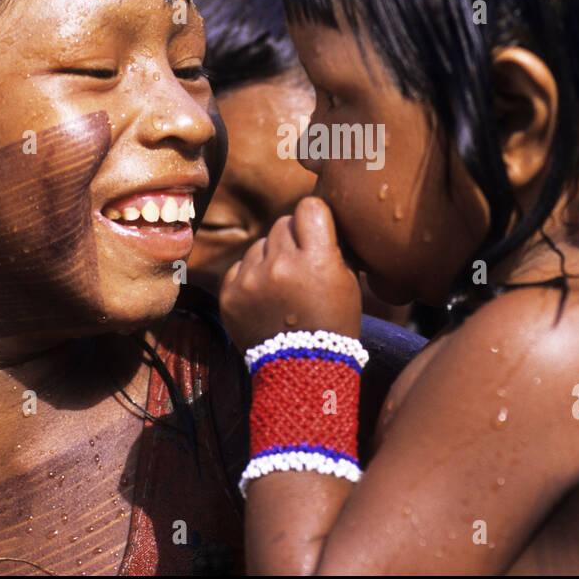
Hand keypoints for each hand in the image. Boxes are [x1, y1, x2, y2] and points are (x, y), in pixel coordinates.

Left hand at [220, 196, 361, 349]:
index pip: (308, 208)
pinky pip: (240, 266)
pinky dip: (252, 277)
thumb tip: (315, 216)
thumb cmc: (333, 322)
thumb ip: (330, 245)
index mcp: (316, 260)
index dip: (314, 217)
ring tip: (283, 286)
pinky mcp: (230, 295)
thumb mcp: (347, 281)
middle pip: (282, 224)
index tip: (316, 229)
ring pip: (259, 244)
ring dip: (271, 258)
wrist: (302, 369)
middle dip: (292, 239)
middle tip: (301, 263)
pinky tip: (266, 298)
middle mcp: (280, 265)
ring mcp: (251, 281)